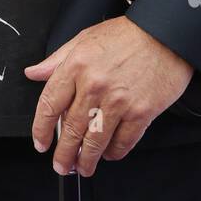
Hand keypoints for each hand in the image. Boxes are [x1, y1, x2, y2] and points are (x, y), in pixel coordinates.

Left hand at [24, 16, 194, 174]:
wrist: (167, 34)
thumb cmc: (128, 35)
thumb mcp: (85, 39)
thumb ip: (56, 60)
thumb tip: (34, 73)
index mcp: (76, 66)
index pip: (49, 105)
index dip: (40, 129)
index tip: (41, 143)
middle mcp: (94, 85)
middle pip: (71, 129)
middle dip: (64, 154)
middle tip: (61, 165)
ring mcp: (118, 102)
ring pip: (95, 141)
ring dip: (86, 160)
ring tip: (83, 167)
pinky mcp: (141, 113)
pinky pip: (123, 142)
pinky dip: (114, 153)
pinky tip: (109, 154)